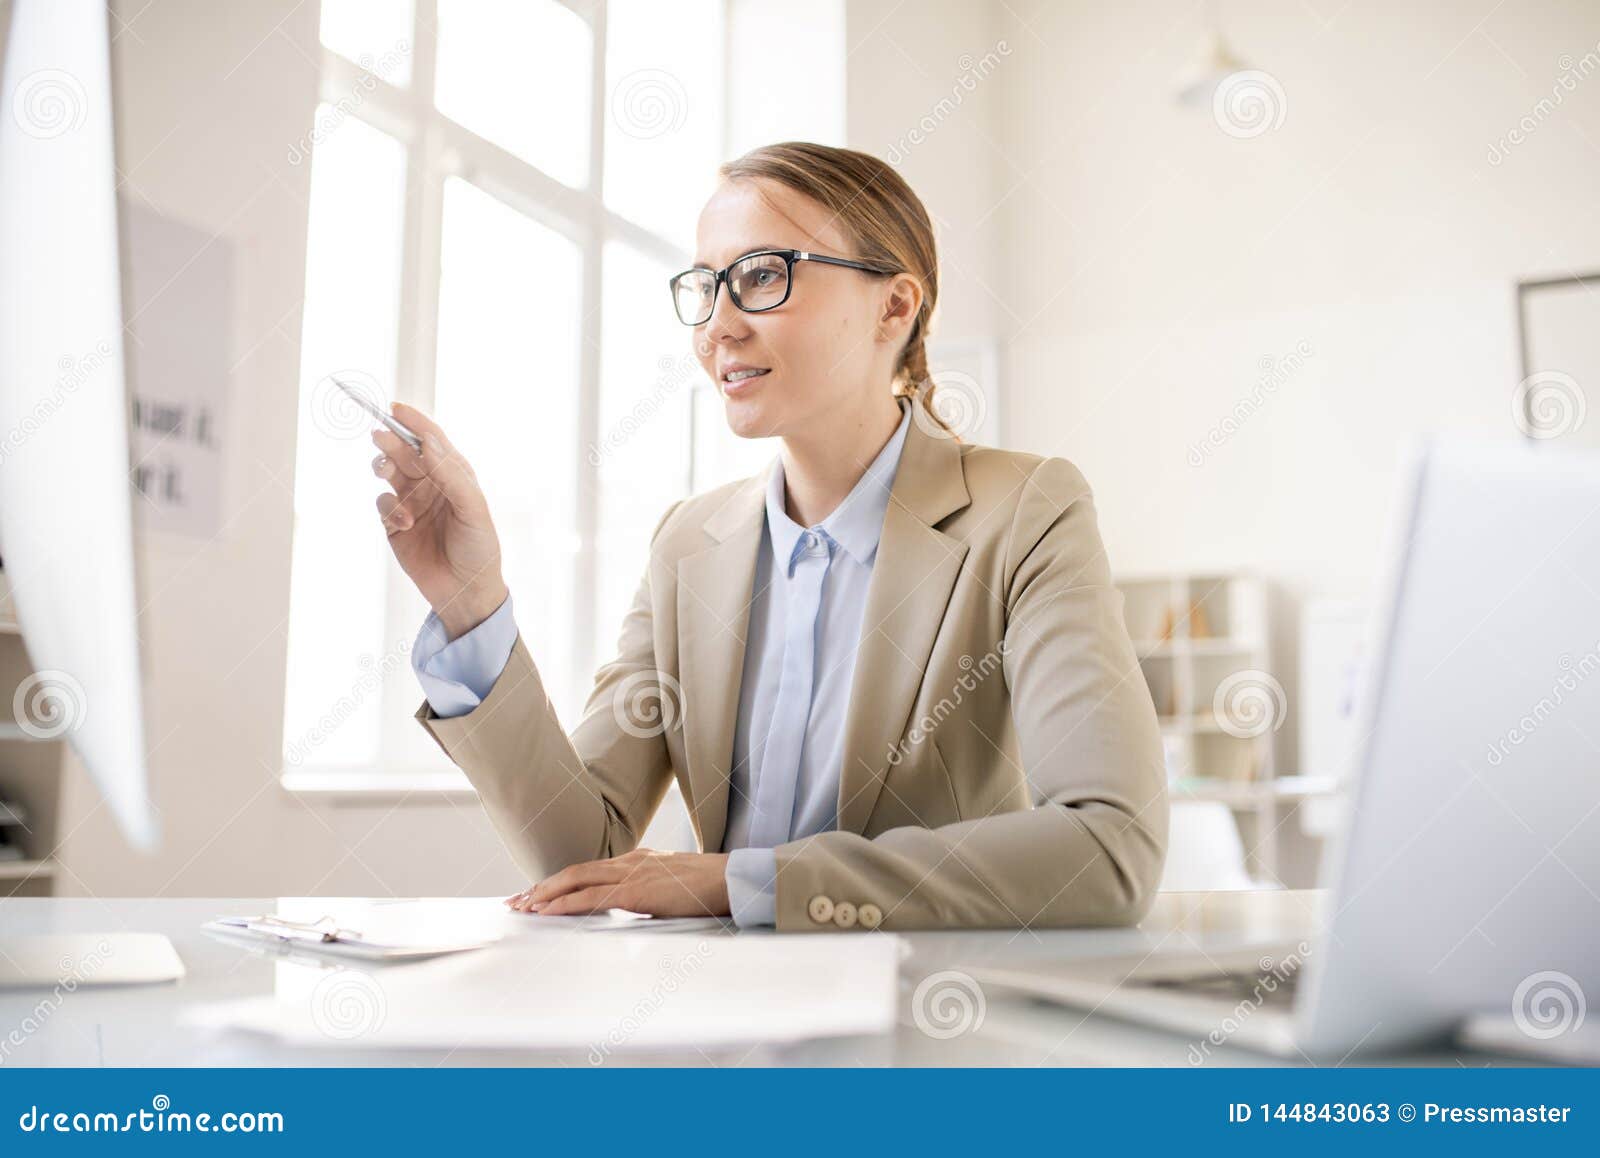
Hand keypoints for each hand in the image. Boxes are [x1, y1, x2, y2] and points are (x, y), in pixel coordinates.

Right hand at [370, 402, 507, 638]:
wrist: (466, 591)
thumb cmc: (479, 548)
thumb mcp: (472, 509)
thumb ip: (450, 475)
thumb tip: (429, 442)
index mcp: (455, 475)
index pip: (431, 440)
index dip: (413, 422)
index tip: (394, 408)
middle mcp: (432, 484)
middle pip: (405, 452)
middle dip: (392, 441)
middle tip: (380, 436)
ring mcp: (412, 502)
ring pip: (388, 473)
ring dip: (384, 468)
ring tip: (386, 472)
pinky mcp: (395, 524)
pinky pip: (382, 504)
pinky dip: (389, 508)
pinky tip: (404, 523)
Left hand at [505, 849, 731, 917]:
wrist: (732, 880)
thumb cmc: (710, 888)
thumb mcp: (672, 889)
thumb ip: (649, 895)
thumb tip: (635, 910)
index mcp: (638, 860)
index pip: (589, 869)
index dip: (560, 881)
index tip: (538, 893)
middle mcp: (629, 861)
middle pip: (574, 871)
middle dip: (541, 887)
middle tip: (516, 901)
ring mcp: (631, 873)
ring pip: (575, 880)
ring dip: (545, 894)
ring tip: (523, 907)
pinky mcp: (636, 891)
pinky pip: (591, 897)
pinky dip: (565, 903)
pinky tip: (548, 911)